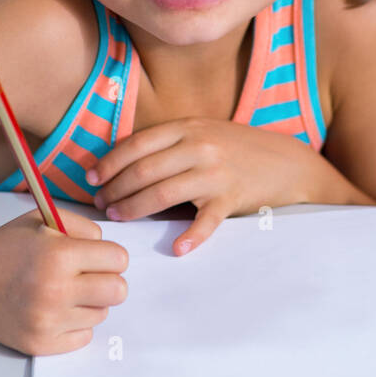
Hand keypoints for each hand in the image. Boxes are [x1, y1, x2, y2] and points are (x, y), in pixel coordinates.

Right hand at [0, 207, 127, 355]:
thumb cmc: (7, 247)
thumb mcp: (43, 220)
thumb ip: (84, 227)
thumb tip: (113, 254)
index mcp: (59, 255)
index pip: (119, 260)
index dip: (109, 256)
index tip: (97, 257)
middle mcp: (56, 290)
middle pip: (118, 291)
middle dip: (107, 280)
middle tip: (88, 276)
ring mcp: (48, 321)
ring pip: (101, 314)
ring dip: (89, 303)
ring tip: (63, 292)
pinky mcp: (41, 344)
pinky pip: (84, 337)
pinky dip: (75, 324)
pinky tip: (55, 310)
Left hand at [86, 119, 317, 254]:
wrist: (284, 162)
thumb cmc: (234, 149)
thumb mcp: (202, 132)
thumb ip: (168, 142)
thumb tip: (120, 160)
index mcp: (187, 128)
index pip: (137, 144)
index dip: (109, 163)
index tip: (91, 179)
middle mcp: (199, 147)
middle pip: (144, 171)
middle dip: (115, 189)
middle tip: (100, 204)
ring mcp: (216, 173)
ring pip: (163, 193)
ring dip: (135, 208)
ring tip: (119, 218)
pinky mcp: (231, 198)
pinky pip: (205, 221)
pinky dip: (190, 237)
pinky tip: (175, 249)